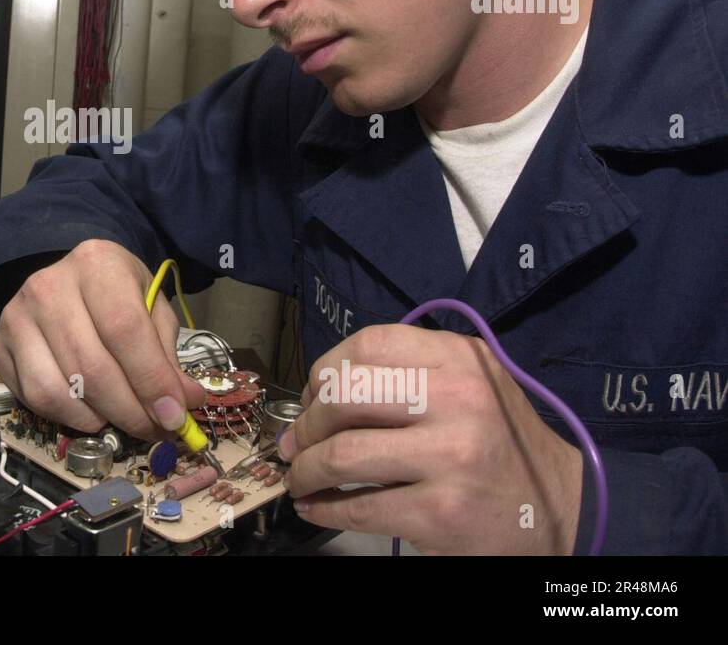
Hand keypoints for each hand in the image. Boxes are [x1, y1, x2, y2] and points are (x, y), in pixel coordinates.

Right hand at [0, 239, 206, 439]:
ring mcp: (16, 315)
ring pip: (56, 390)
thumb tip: (183, 403)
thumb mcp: (152, 310)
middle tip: (154, 430)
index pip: (125, 329)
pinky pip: (31, 398)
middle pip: (90, 367)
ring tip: (121, 418)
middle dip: (129, 411)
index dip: (151, 380)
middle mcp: (49, 285)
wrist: (69, 279)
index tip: (174, 416)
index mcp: (96, 263)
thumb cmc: (118, 294)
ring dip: (97, 420)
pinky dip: (67, 417)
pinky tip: (90, 410)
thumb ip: (167, 355)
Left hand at [279, 323, 582, 553]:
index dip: (324, 371)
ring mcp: (450, 457)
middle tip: (296, 443)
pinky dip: (323, 507)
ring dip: (305, 469)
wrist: (561, 507)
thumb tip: (320, 390)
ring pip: (342, 454)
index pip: (368, 345)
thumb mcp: (470, 382)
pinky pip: (358, 507)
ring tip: (300, 477)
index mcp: (460, 360)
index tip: (313, 397)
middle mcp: (458, 400)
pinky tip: (316, 505)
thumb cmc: (499, 441)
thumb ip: (408, 371)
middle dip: (307, 423)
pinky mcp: (441, 512)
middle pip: (344, 396)